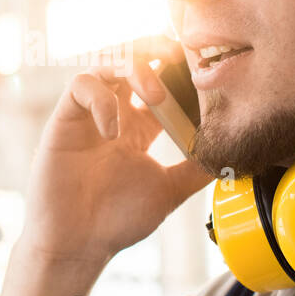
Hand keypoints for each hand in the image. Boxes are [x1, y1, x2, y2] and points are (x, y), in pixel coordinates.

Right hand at [18, 35, 214, 268]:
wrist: (77, 244)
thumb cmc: (115, 222)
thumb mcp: (168, 191)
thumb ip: (194, 170)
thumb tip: (229, 156)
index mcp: (138, 130)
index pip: (160, 83)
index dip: (178, 70)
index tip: (202, 71)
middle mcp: (115, 115)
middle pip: (132, 59)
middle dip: (155, 50)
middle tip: (179, 58)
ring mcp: (89, 115)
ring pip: (107, 61)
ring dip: (134, 68)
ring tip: (155, 95)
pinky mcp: (65, 119)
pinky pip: (81, 85)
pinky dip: (102, 99)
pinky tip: (113, 131)